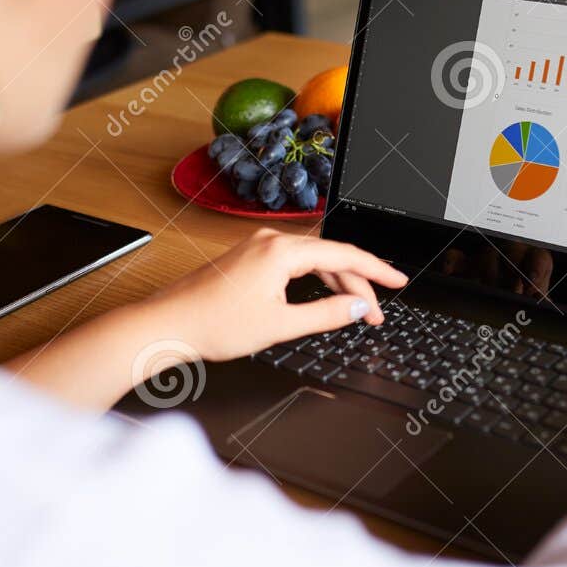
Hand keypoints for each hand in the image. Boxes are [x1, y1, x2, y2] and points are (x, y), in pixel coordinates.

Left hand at [146, 229, 407, 361]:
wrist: (169, 324)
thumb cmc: (214, 324)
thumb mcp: (280, 325)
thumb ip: (326, 315)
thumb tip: (357, 307)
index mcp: (281, 251)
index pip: (344, 254)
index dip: (377, 270)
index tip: (398, 282)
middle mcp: (270, 241)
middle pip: (330, 255)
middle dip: (358, 283)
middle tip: (376, 313)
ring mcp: (257, 247)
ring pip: (312, 259)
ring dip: (336, 282)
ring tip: (354, 309)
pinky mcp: (248, 258)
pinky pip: (293, 262)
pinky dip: (314, 279)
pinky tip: (322, 296)